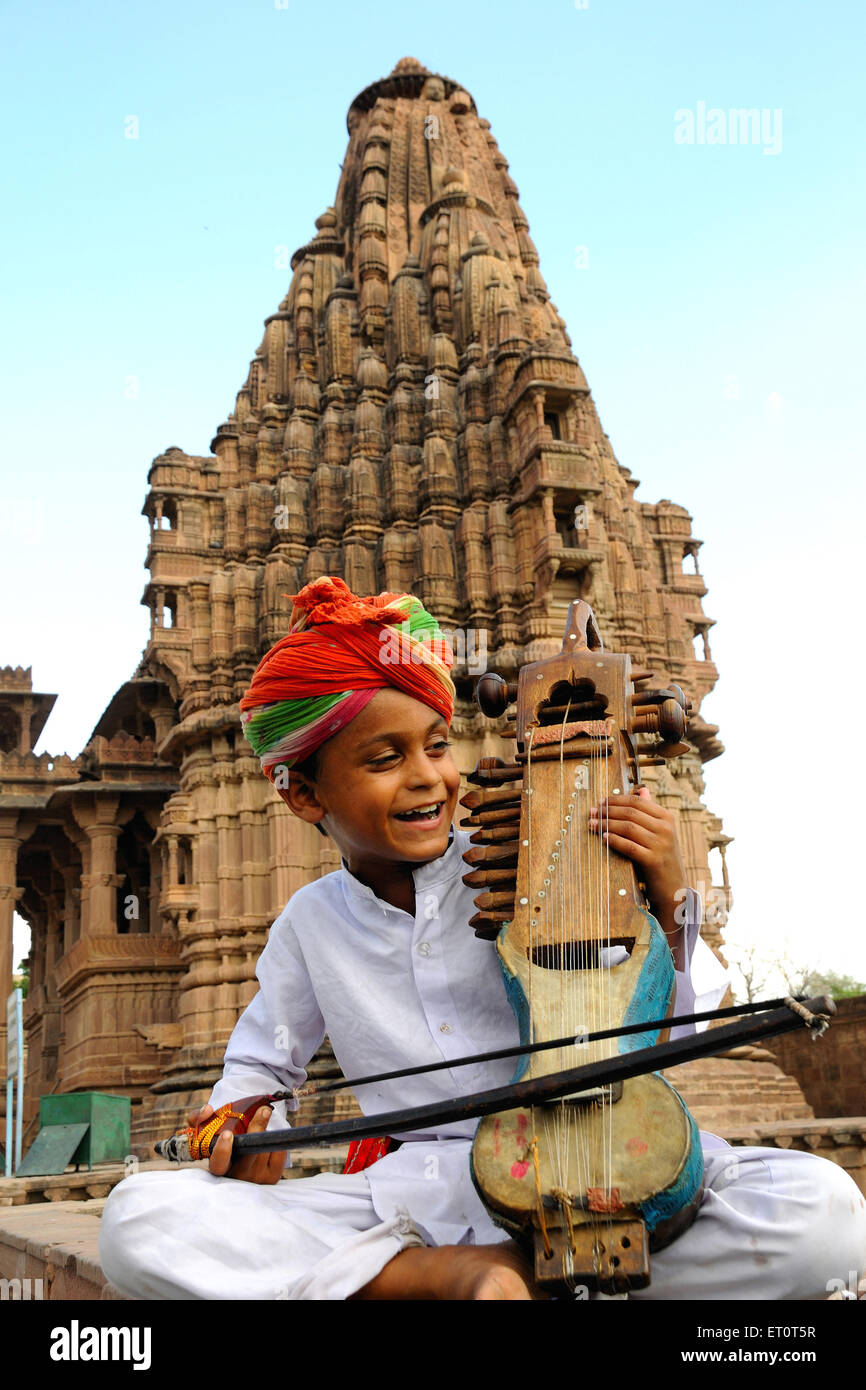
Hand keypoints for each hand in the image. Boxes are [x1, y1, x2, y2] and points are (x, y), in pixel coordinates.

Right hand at [184, 1102, 287, 1183]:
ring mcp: (255, 1179)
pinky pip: (279, 1154)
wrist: (242, 1152)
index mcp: (218, 1167)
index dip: (222, 1150)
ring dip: (267, 1131)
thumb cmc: (222, 1140)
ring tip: (264, 1117)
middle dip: (257, 1129)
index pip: (218, 1164)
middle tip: (263, 1110)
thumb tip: (207, 1109)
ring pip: (264, 1151)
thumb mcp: (206, 1129)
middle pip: (249, 1154)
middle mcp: (236, 1177)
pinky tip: (269, 1138)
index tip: (227, 1133)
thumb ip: (199, 1117)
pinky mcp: (272, 1178)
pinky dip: (276, 1141)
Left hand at [588, 787, 686, 962]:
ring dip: (606, 824)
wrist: (674, 887)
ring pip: (627, 827)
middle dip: (608, 811)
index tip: (600, 802)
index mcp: (667, 817)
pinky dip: (614, 840)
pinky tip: (603, 838)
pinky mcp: (653, 860)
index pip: (637, 802)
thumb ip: (651, 811)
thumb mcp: (661, 832)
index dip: (616, 800)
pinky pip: (629, 846)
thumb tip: (642, 790)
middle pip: (631, 813)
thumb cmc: (662, 857)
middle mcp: (666, 828)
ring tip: (592, 824)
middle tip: (592, 812)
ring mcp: (661, 844)